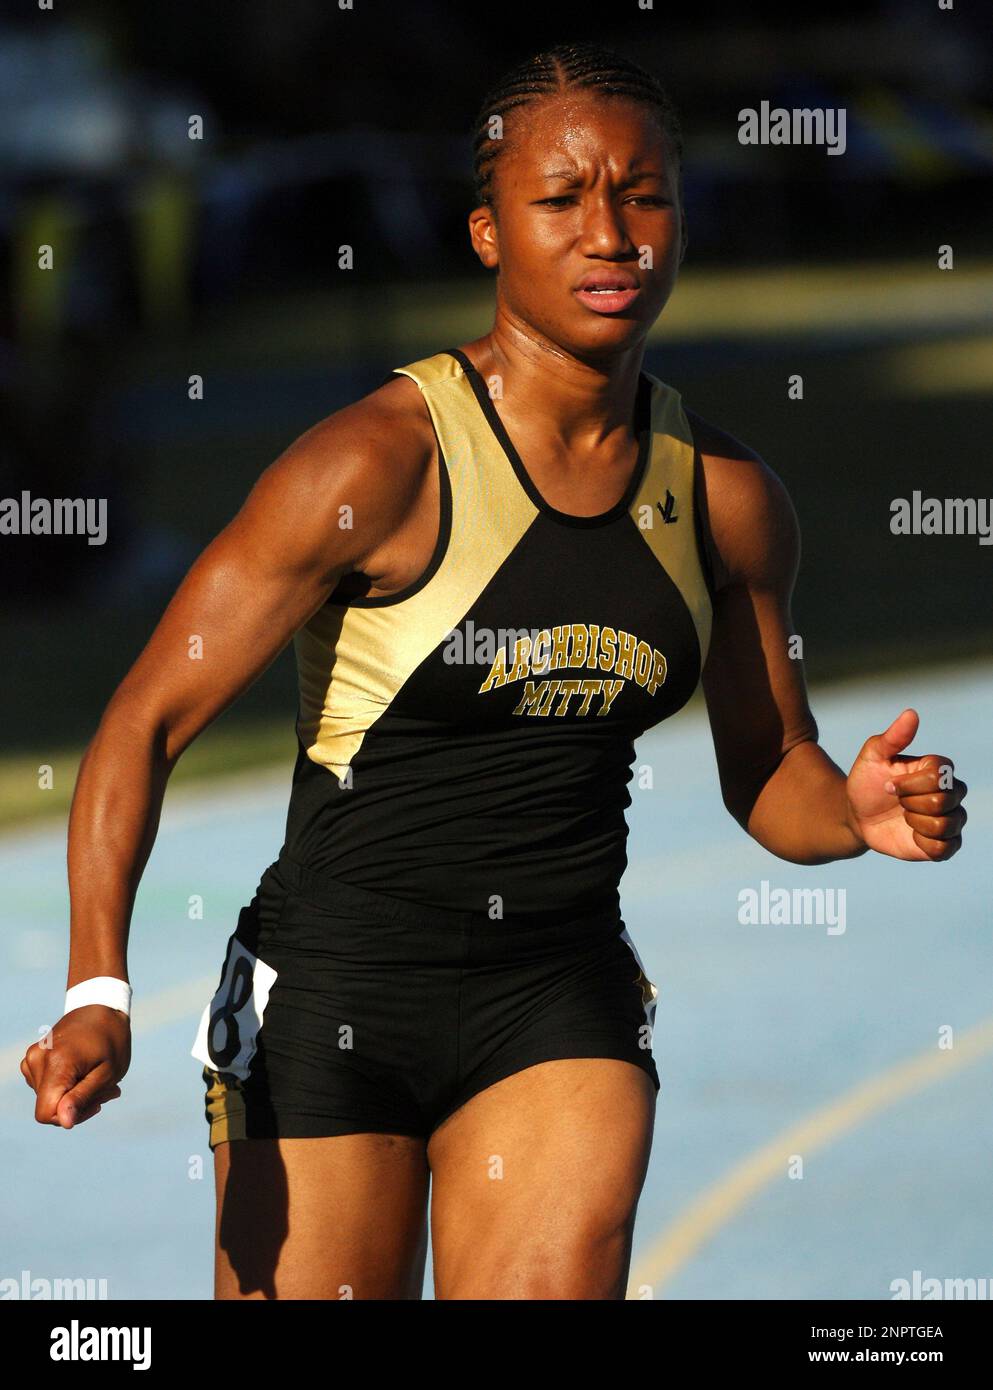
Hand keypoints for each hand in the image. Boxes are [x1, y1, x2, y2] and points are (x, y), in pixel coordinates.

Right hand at [21, 1005, 130, 1128]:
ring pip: (48, 1098)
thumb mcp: (107, 1072)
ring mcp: (32, 1058)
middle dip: (78, 1105)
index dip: (72, 1116)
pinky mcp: (33, 1058)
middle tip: (107, 1088)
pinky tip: (83, 1072)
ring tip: (97, 1077)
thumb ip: (83, 1098)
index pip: (47, 1113)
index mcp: (56, 1064)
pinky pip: (45, 1087)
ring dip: (74, 1095)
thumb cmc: (111, 1039)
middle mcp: (36, 1060)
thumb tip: (64, 1122)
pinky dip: (65, 1086)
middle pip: (49, 1107)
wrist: (100, 1006)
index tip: (96, 1103)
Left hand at [845, 708, 966, 860]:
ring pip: (946, 824)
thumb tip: (911, 713)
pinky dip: (924, 843)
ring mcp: (949, 818)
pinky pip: (946, 848)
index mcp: (937, 769)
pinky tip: (911, 835)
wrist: (856, 816)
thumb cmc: (866, 783)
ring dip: (915, 823)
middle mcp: (950, 792)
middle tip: (896, 802)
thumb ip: (893, 737)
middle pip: (943, 801)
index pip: (939, 776)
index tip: (889, 785)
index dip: (909, 784)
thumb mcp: (872, 756)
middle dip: (909, 803)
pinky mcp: (943, 843)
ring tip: (904, 818)